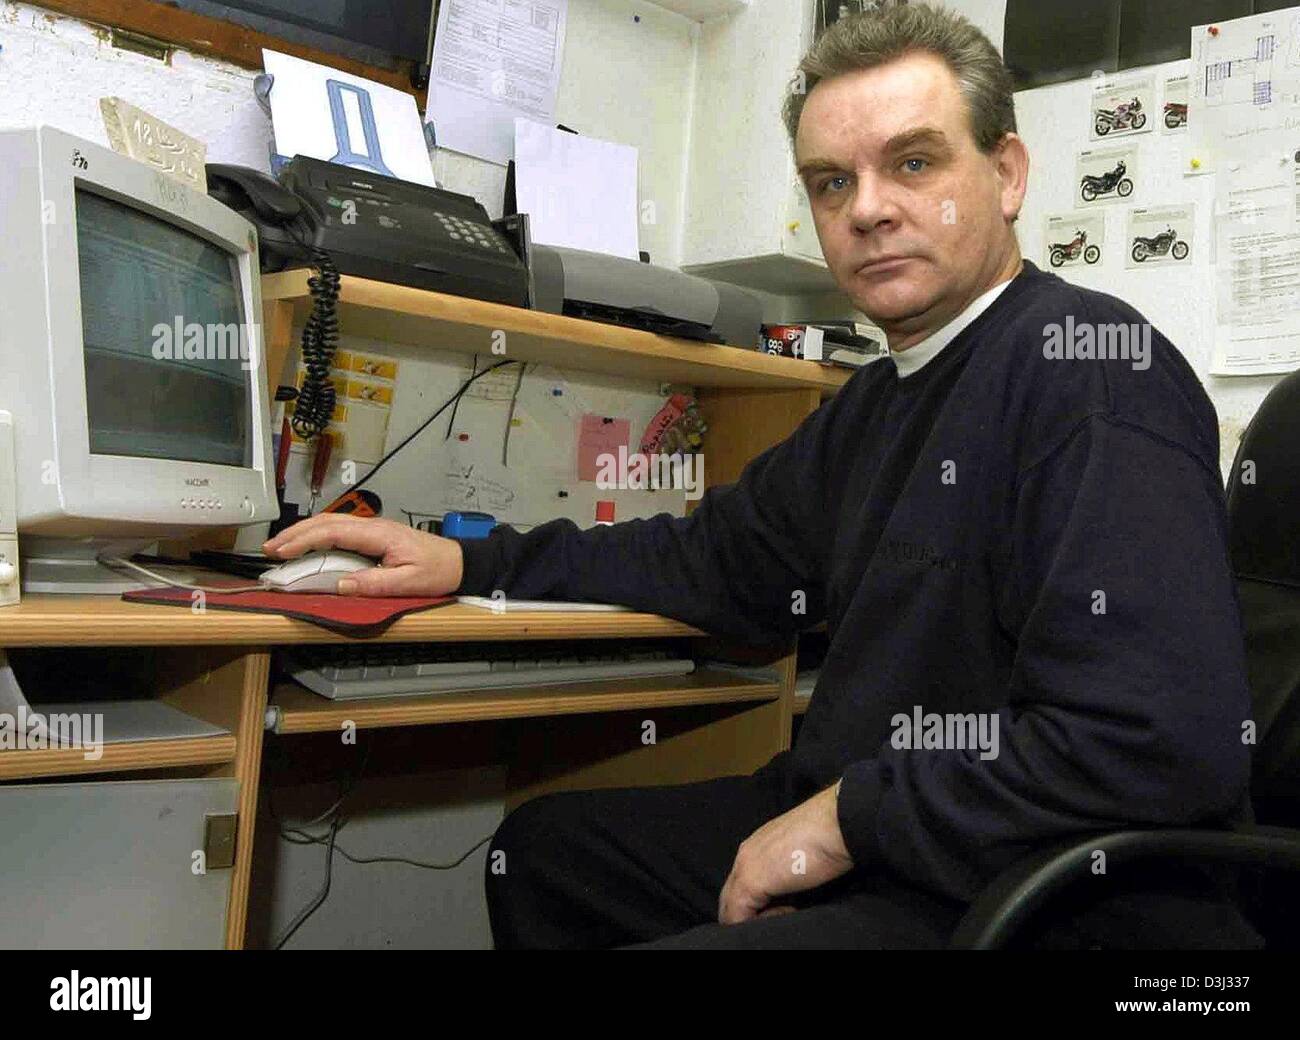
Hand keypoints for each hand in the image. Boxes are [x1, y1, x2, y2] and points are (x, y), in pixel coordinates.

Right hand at [262, 515, 463, 596]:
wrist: (459, 561)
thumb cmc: (437, 570)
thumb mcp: (408, 582)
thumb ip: (374, 583)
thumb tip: (339, 584)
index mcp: (379, 534)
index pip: (333, 531)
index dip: (304, 539)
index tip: (281, 551)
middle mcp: (373, 526)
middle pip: (326, 522)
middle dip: (294, 534)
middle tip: (269, 549)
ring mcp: (373, 529)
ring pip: (330, 524)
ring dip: (303, 533)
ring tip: (280, 547)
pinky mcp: (374, 536)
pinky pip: (339, 531)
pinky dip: (317, 536)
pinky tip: (306, 546)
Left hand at [718, 781, 852, 924]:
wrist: (837, 823)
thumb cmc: (828, 836)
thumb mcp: (799, 853)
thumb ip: (784, 869)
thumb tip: (787, 892)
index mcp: (755, 848)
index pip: (739, 885)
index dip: (755, 904)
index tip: (784, 906)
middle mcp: (744, 855)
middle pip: (729, 898)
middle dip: (749, 914)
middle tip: (780, 914)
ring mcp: (744, 867)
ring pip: (730, 909)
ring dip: (755, 918)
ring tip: (788, 910)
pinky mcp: (750, 881)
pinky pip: (739, 917)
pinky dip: (763, 922)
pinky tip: (791, 908)